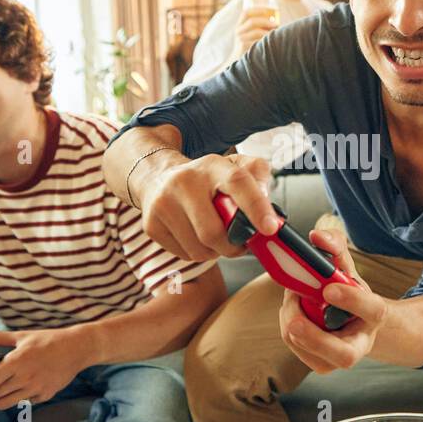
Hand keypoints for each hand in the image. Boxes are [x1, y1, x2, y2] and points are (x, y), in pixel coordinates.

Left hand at [0, 328, 87, 410]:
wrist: (76, 348)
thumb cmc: (49, 340)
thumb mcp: (21, 336)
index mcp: (17, 362)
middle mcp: (25, 378)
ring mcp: (35, 389)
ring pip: (6, 404)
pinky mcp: (45, 395)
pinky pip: (24, 402)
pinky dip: (17, 398)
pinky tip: (19, 388)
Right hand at [138, 152, 277, 261]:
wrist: (158, 177)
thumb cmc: (207, 180)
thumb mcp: (235, 168)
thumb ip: (259, 180)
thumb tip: (271, 212)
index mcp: (212, 166)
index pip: (238, 183)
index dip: (256, 207)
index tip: (270, 228)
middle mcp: (184, 182)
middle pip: (213, 232)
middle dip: (233, 245)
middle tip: (240, 242)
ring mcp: (163, 204)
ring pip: (200, 249)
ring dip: (216, 251)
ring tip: (215, 236)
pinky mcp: (151, 225)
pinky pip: (185, 255)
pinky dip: (198, 252)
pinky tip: (196, 236)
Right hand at [234, 7, 277, 55]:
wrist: (241, 65)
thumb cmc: (251, 49)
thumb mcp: (251, 36)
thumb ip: (259, 28)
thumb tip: (277, 22)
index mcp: (240, 26)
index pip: (246, 13)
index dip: (257, 9)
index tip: (269, 10)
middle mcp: (238, 31)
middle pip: (252, 21)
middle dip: (266, 21)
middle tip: (277, 24)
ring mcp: (240, 40)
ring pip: (256, 32)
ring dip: (268, 32)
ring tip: (276, 35)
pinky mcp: (243, 48)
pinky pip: (257, 42)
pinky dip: (266, 42)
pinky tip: (271, 44)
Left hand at [278, 229, 388, 373]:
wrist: (351, 320)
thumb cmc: (348, 291)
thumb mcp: (346, 267)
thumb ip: (335, 247)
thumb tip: (316, 237)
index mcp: (374, 315)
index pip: (372, 310)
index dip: (352, 300)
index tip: (329, 289)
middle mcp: (362, 343)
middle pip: (345, 355)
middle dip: (316, 339)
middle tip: (294, 321)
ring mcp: (340, 359)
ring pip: (312, 352)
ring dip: (293, 321)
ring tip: (292, 296)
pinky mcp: (321, 365)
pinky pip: (297, 349)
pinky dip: (287, 327)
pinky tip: (293, 311)